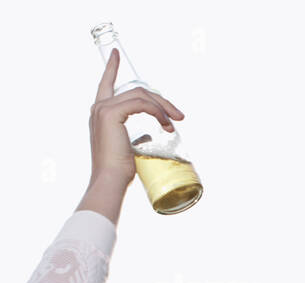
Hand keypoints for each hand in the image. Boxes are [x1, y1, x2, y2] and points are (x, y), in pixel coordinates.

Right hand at [88, 47, 184, 188]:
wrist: (110, 180)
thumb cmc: (120, 171)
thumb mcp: (129, 148)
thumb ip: (137, 136)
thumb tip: (152, 136)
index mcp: (100, 114)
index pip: (105, 84)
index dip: (111, 68)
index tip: (116, 53)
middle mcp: (98, 107)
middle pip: (135, 90)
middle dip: (160, 100)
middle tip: (179, 115)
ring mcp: (103, 109)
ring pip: (140, 95)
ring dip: (163, 106)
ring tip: (177, 122)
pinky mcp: (111, 113)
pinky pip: (140, 103)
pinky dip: (157, 112)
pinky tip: (166, 124)